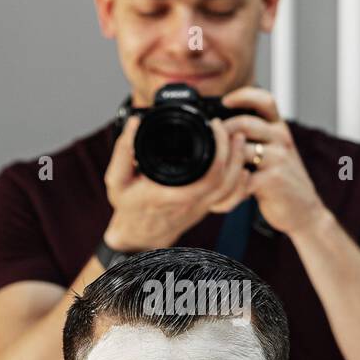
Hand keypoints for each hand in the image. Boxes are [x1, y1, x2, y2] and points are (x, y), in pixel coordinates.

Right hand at [103, 113, 253, 250]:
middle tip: (227, 127)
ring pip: (232, 188)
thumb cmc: (128, 207)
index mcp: (171, 193)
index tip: (214, 124)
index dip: (218, 147)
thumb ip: (123, 151)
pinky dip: (241, 183)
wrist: (139, 236)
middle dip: (232, 150)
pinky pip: (230, 198)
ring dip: (239, 162)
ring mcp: (202, 206)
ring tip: (238, 138)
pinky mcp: (206, 207)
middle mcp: (191, 202)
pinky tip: (242, 167)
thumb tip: (134, 123)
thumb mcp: (116, 180)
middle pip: (226, 178)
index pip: (207, 172)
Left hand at [217, 87, 327, 237]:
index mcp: (280, 129)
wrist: (305, 211)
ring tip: (208, 179)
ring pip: (239, 151)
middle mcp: (282, 139)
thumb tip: (220, 129)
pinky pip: (241, 180)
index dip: (244, 95)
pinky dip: (225, 193)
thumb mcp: (274, 153)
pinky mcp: (273, 180)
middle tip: (208, 150)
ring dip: (219, 167)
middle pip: (244, 123)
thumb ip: (255, 139)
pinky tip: (218, 201)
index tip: (225, 100)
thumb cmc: (282, 181)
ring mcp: (279, 158)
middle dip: (221, 134)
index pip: (265, 100)